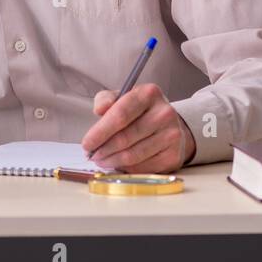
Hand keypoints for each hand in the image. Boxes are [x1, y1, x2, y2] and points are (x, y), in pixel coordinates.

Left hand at [81, 83, 195, 173]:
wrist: (169, 125)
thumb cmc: (140, 112)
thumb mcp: (122, 98)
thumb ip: (106, 99)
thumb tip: (100, 110)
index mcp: (149, 93)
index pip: (120, 114)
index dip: (100, 132)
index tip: (87, 143)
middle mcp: (164, 113)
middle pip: (125, 138)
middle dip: (103, 149)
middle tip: (92, 155)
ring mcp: (172, 135)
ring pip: (133, 155)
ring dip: (112, 161)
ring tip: (102, 160)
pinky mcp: (174, 155)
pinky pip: (142, 167)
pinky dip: (127, 168)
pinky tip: (120, 163)